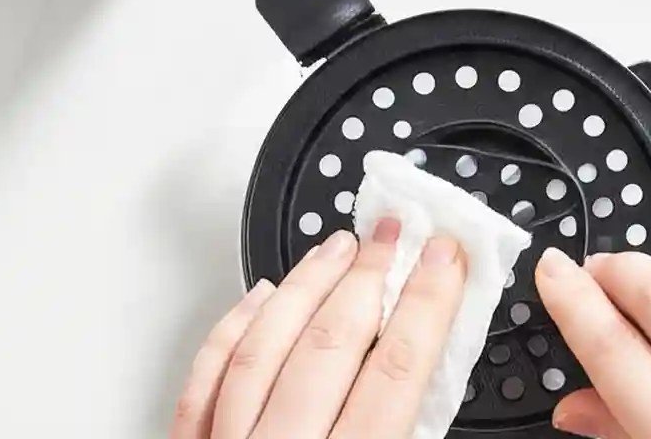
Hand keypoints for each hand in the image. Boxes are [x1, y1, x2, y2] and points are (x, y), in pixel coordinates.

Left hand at [171, 220, 467, 438]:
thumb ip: (407, 427)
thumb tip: (429, 353)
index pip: (397, 368)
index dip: (426, 301)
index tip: (445, 255)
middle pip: (330, 345)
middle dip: (367, 276)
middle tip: (391, 231)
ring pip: (263, 349)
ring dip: (304, 287)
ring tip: (334, 247)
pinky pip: (204, 381)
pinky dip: (233, 330)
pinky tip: (259, 297)